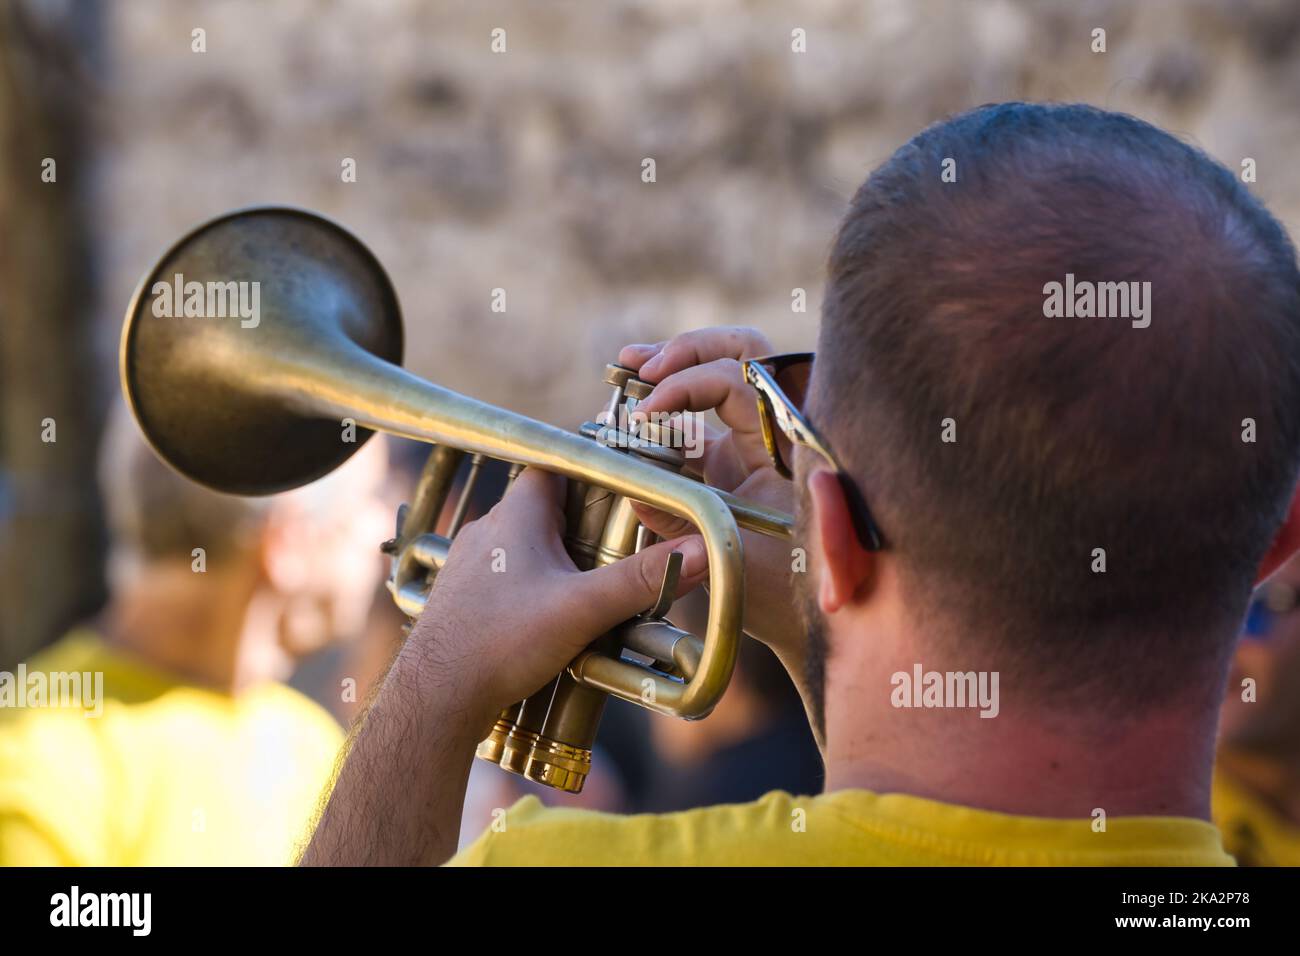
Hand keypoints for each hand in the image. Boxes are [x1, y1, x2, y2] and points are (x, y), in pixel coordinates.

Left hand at [402, 467, 709, 728]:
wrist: (435, 697)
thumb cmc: (498, 644)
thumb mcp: (583, 610)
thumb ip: (642, 579)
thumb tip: (698, 551)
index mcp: (516, 514)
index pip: (558, 464)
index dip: (594, 468)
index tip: (627, 483)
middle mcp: (489, 530)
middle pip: (547, 506)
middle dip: (586, 522)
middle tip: (622, 543)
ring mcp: (471, 564)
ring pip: (526, 544)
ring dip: (559, 557)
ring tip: (592, 585)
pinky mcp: (464, 598)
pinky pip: (508, 577)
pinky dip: (534, 586)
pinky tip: (551, 617)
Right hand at [618, 327, 804, 665]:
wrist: (812, 618)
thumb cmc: (785, 592)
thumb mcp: (726, 556)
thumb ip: (678, 520)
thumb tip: (631, 485)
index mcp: (787, 445)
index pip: (738, 383)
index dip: (688, 385)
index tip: (648, 411)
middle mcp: (775, 431)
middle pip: (742, 355)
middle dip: (689, 351)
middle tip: (643, 365)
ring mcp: (755, 442)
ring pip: (722, 374)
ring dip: (677, 364)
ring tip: (629, 362)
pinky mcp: (734, 459)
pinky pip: (701, 417)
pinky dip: (669, 404)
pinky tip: (634, 400)